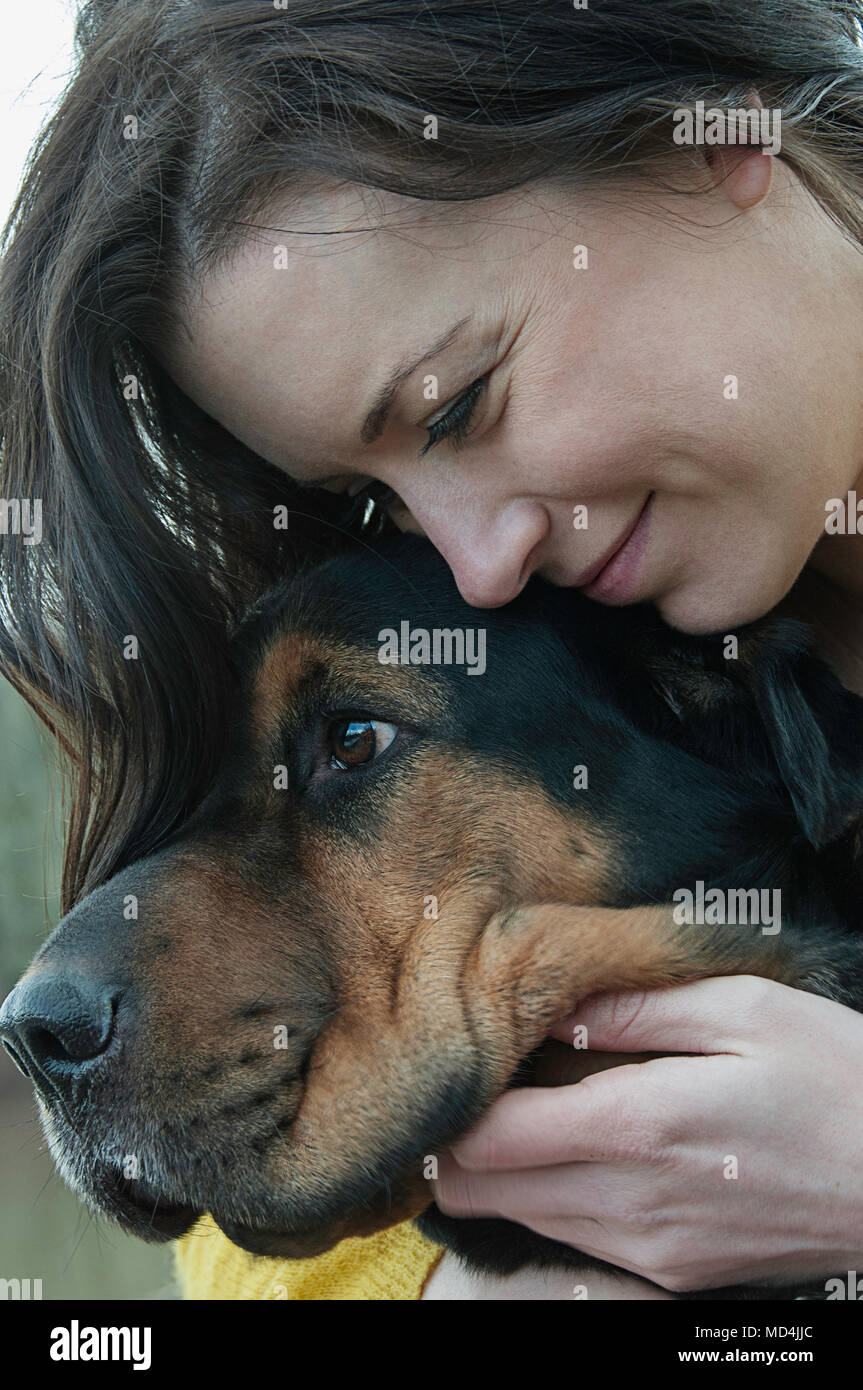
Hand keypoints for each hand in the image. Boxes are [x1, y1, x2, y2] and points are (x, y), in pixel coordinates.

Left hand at [431, 976, 862, 1291]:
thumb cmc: (835, 1077)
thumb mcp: (746, 1007)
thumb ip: (636, 1006)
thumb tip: (553, 1001)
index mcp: (640, 1126)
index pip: (488, 1141)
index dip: (451, 1106)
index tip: (457, 1058)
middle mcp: (630, 1203)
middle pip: (484, 1191)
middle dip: (461, 1139)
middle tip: (482, 1077)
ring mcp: (649, 1249)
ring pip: (522, 1216)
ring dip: (508, 1165)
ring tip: (538, 1101)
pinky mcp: (670, 1273)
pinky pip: (576, 1235)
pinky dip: (556, 1193)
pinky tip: (592, 1142)